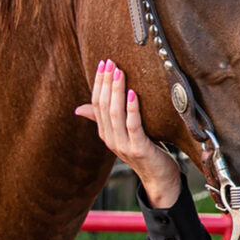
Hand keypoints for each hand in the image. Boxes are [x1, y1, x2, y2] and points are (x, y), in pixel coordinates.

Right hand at [75, 59, 180, 207]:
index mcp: (105, 133)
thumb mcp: (124, 133)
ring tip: (120, 72)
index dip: (98, 83)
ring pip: (115, 114)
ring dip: (116, 91)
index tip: (102, 63)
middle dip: (106, 82)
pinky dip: (132, 109)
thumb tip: (78, 108)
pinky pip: (133, 126)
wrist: (160, 178)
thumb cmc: (145, 151)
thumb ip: (106, 119)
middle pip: (103, 106)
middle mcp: (111, 139)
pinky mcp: (139, 149)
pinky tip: (133, 94)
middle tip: (110, 62)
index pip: (96, 104)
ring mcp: (123, 145)